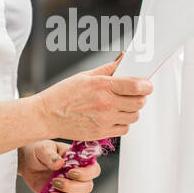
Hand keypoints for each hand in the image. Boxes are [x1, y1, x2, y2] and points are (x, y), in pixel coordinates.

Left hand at [16, 140, 99, 192]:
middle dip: (72, 187)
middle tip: (54, 182)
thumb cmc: (38, 152)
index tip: (70, 173)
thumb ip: (50, 155)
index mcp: (79, 161)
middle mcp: (80, 176)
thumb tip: (60, 163)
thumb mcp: (42, 149)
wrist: (27, 164)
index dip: (86, 174)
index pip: (93, 169)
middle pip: (87, 187)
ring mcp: (72, 189)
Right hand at [31, 56, 151, 141]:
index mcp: (102, 85)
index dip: (147, 85)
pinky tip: (113, 116)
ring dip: (132, 110)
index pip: (137, 86)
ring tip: (121, 105)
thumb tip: (123, 59)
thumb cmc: (62, 95)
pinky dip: (123, 122)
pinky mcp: (102, 133)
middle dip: (140, 97)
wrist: (46, 116)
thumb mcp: (85, 75)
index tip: (147, 84)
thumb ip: (108, 68)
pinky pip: (124, 129)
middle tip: (133, 94)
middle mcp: (106, 104)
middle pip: (140, 102)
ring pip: (134, 116)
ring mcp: (105, 120)